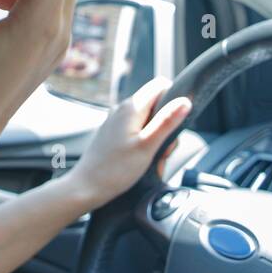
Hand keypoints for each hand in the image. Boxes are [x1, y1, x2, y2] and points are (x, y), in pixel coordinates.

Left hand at [63, 75, 192, 207]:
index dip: (173, 100)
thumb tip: (185, 101)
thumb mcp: (147, 146)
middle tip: (162, 151)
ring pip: (148, 121)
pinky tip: (141, 162)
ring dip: (156, 139)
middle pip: (156, 105)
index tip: (174, 124)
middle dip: (166, 126)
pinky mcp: (114, 134)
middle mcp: (122, 109)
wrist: (87, 187)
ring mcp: (117, 121)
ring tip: (152, 160)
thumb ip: (166, 122)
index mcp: (131, 107)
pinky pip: (137, 132)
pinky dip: (144, 144)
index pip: (160, 85)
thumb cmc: (115, 170)